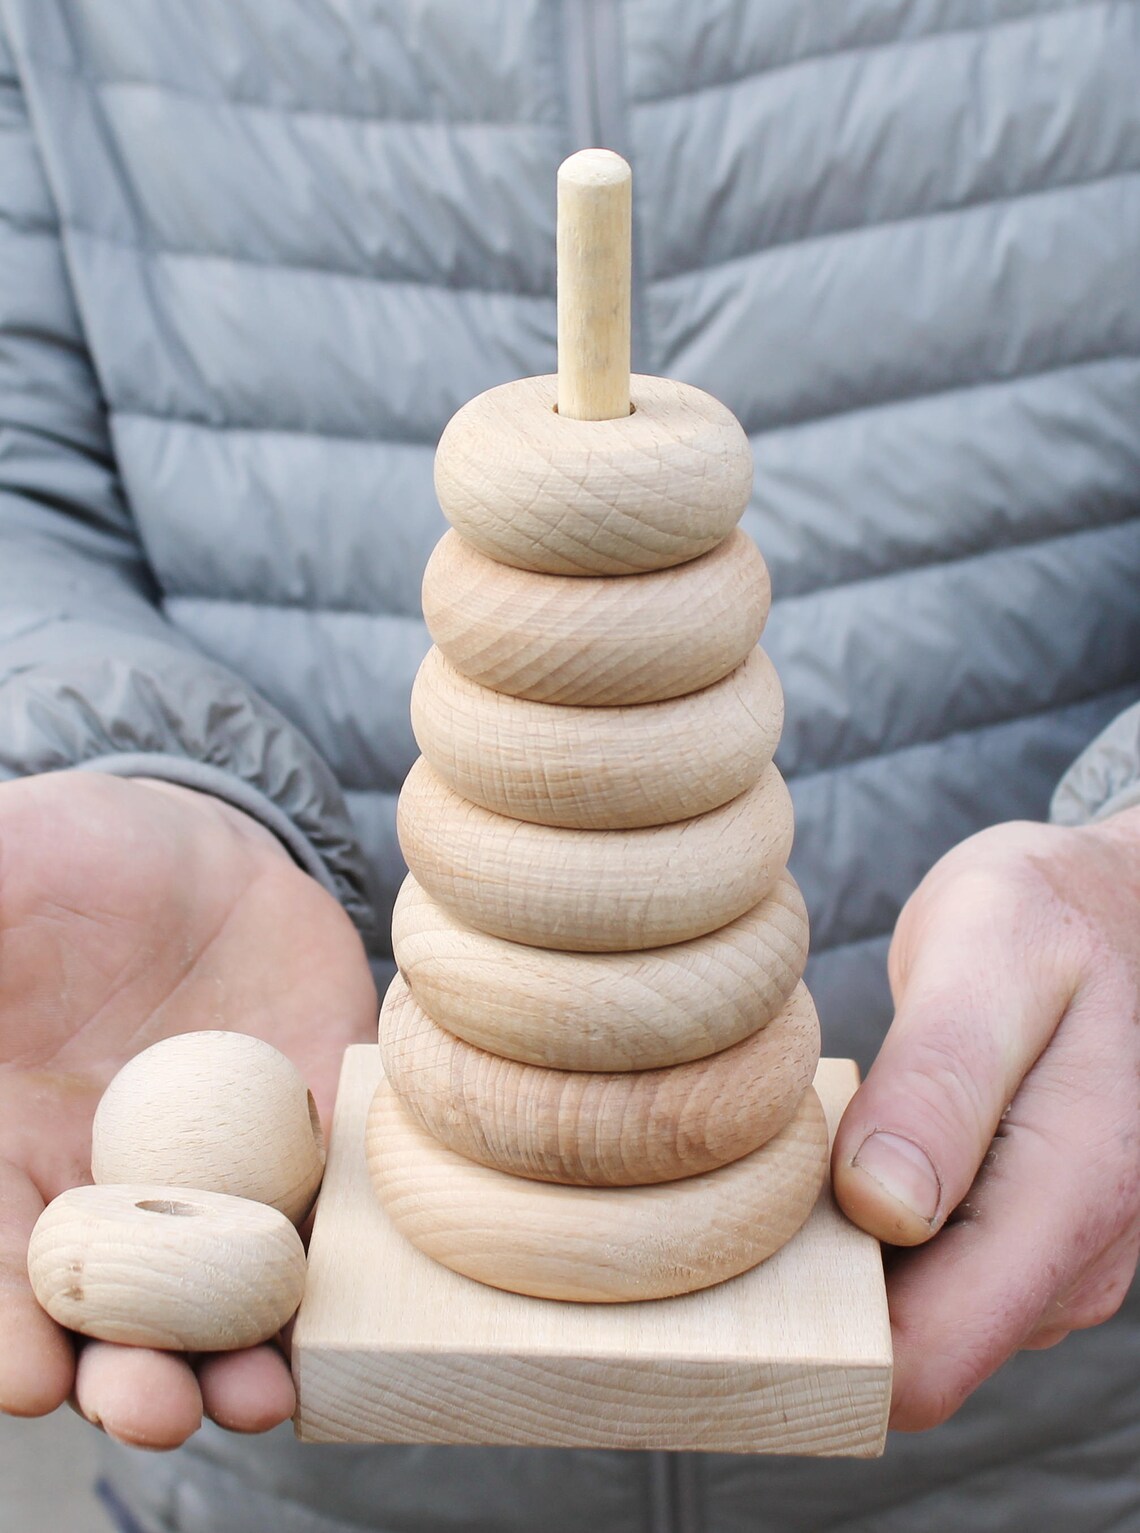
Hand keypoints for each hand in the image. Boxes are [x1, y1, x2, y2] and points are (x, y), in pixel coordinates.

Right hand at [0, 772, 376, 1446]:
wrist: (191, 848)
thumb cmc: (57, 865)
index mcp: (10, 1155)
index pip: (1, 1269)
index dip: (7, 1332)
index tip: (29, 1378)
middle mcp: (113, 1191)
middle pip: (118, 1316)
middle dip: (132, 1377)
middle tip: (154, 1409)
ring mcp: (220, 1176)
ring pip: (226, 1298)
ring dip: (237, 1359)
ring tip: (256, 1395)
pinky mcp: (313, 1140)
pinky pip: (329, 1215)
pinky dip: (339, 1269)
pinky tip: (352, 1311)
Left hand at [832, 811, 1139, 1430]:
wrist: (1110, 911)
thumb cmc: (1044, 918)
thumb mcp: (988, 957)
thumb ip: (942, 1081)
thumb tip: (882, 1210)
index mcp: (1075, 1193)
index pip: (929, 1359)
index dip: (822, 1330)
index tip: (750, 1244)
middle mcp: (1075, 1260)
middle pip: (909, 1354)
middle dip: (823, 1290)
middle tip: (770, 1169)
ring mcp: (1055, 1262)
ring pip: (913, 1321)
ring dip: (846, 1255)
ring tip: (821, 1143)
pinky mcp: (1027, 1246)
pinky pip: (927, 1280)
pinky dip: (872, 1233)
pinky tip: (854, 1153)